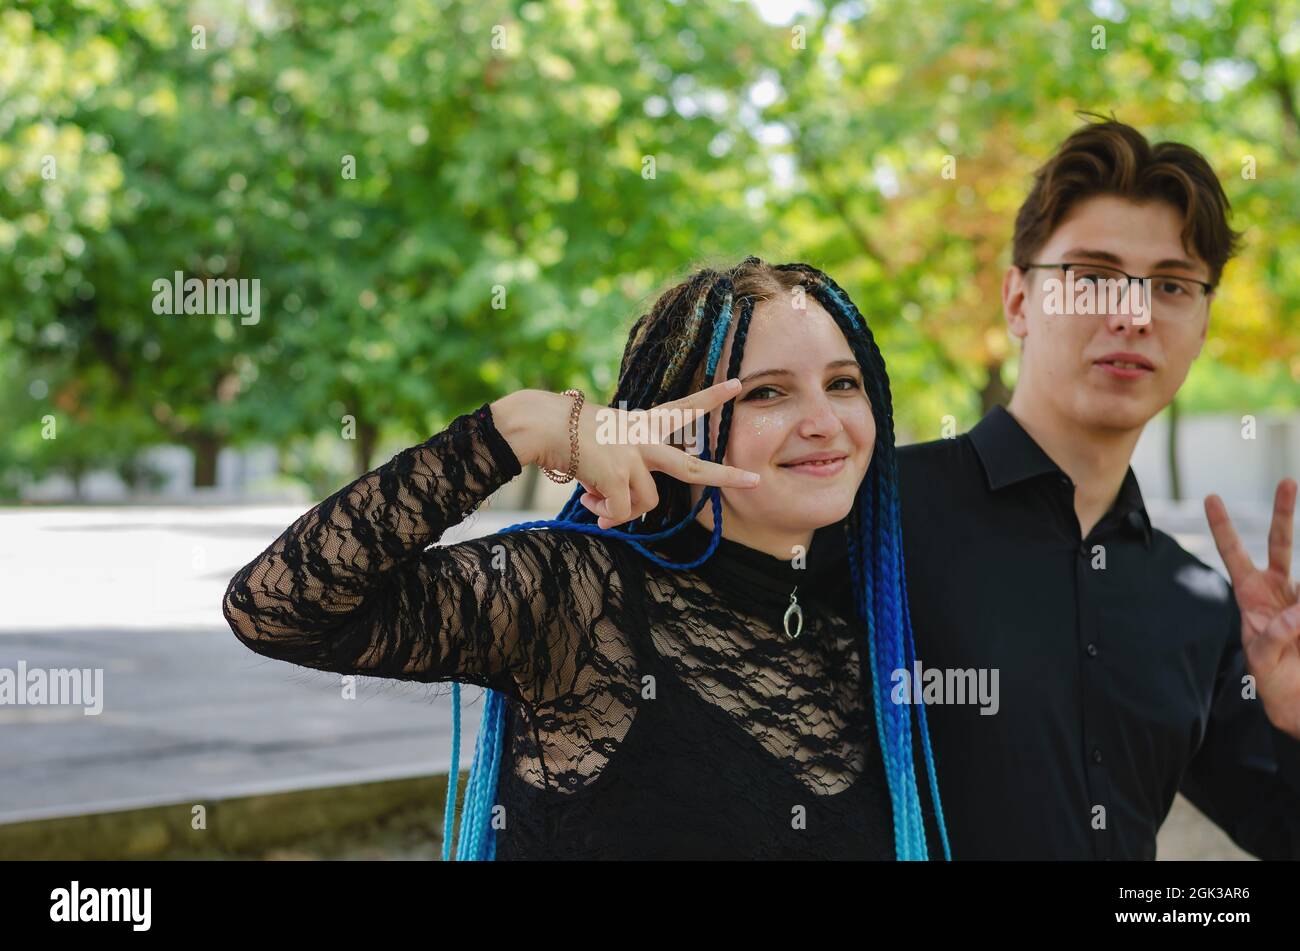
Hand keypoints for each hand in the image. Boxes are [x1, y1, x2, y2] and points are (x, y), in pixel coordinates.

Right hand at [493, 379, 759, 529]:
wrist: (542, 425)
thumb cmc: (566, 434)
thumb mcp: (604, 443)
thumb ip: (621, 471)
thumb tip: (615, 509)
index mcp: (642, 424)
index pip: (683, 408)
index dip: (711, 398)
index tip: (736, 384)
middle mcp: (644, 439)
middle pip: (692, 466)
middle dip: (725, 475)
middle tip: (754, 480)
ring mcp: (634, 458)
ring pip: (648, 503)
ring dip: (622, 509)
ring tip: (598, 502)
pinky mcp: (619, 477)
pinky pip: (621, 511)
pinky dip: (606, 514)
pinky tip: (589, 501)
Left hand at [1205, 478, 1299, 737]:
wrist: (1297, 700)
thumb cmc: (1271, 678)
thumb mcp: (1262, 659)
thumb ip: (1274, 635)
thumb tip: (1299, 610)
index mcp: (1251, 596)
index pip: (1234, 553)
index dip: (1223, 527)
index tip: (1210, 497)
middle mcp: (1278, 589)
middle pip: (1279, 542)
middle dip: (1283, 512)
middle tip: (1287, 481)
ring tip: (1294, 629)